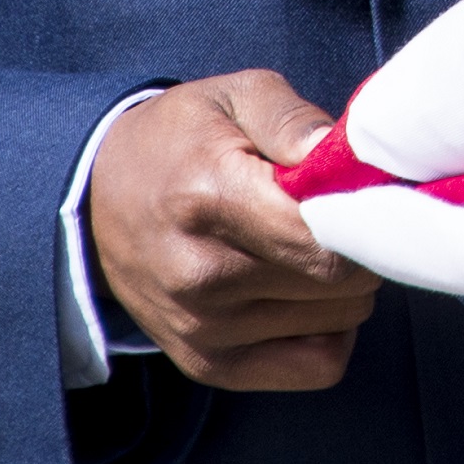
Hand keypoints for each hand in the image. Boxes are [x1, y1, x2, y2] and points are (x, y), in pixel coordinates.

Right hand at [87, 70, 383, 390]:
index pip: (324, 236)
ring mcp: (203, 329)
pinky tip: (307, 292)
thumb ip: (292, 119)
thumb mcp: (234, 96)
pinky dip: (332, 331)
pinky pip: (319, 366)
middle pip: (341, 282)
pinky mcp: (210, 365)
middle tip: (343, 213)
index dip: (365, 212)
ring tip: (312, 246)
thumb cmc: (182, 140)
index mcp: (209, 200)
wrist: (98, 198)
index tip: (364, 190)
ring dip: (348, 285)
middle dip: (361, 244)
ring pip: (341, 320)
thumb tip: (341, 155)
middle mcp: (201, 276)